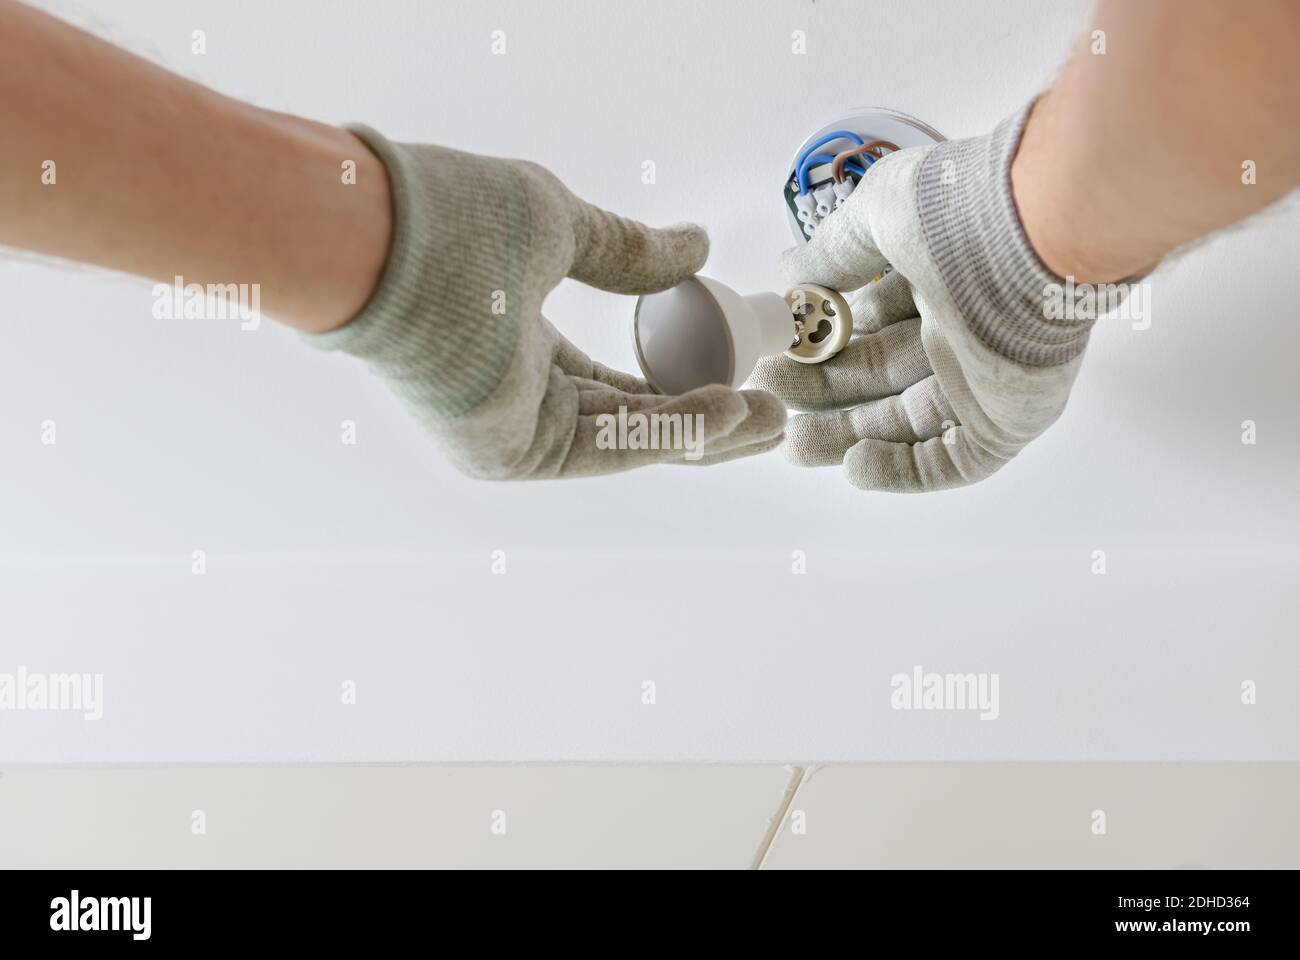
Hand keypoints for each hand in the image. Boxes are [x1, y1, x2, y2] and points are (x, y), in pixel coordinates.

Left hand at [308, 127, 784, 478]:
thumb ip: (626, 253)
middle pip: (629, 422)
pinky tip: (732, 413)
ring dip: (703, 433)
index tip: (735, 365)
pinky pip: (612, 444)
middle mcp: (512, 404)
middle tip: (769, 412)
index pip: (614, 381)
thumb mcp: (557, 228)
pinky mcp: (511, 451)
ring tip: (770, 421)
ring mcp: (509, 434)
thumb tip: (696, 245)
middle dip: (704, 420)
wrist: (377, 235)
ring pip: (627, 441)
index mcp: (516, 351)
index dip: (679, 378)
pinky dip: (675, 429)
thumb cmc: (446, 221)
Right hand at [750, 107, 1101, 492]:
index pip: (874, 324)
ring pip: (907, 423)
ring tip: (793, 446)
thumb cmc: (959, 211)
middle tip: (773, 404)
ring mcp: (985, 380)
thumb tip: (791, 272)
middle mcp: (962, 330)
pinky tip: (856, 465)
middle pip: (881, 378)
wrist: (1035, 235)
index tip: (781, 355)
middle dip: (825, 395)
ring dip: (849, 437)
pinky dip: (904, 470)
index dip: (825, 344)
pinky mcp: (1007, 422)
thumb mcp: (877, 214)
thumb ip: (833, 251)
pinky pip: (954, 461)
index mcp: (938, 279)